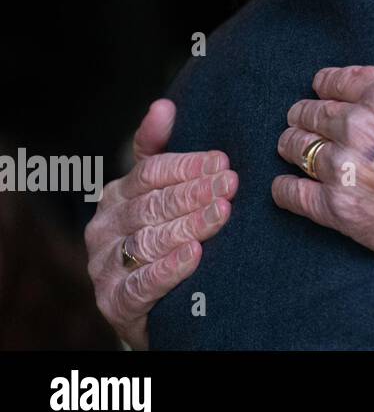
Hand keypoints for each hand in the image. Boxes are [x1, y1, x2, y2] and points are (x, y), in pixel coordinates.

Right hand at [84, 99, 237, 348]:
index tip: (223, 161)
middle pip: (151, 205)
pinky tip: (195, 254)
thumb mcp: (162, 193)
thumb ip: (159, 151)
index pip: (149, 173)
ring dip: (187, 225)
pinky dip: (168, 268)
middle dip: (194, 193)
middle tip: (231, 185)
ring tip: (221, 213)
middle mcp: (104, 228)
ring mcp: (105, 266)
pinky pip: (141, 283)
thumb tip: (164, 105)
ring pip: (148, 240)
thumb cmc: (164, 238)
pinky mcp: (115, 302)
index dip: (186, 166)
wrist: (159, 306)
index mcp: (117, 195)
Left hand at [272, 4, 373, 279]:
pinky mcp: (339, 212)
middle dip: (307, 110)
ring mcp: (344, 170)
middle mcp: (358, 127)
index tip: (325, 85)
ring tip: (296, 144)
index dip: (330, 81)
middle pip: (312, 110)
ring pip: (296, 146)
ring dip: (293, 141)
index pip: (340, 79)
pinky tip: (288, 184)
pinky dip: (284, 187)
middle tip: (308, 115)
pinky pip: (291, 194)